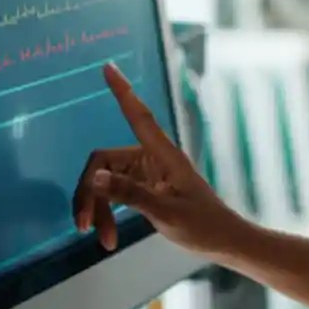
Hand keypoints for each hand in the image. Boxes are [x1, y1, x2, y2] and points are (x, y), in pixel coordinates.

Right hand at [73, 63, 246, 256]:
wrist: (224, 241)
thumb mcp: (165, 212)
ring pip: (103, 182)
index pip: (139, 116)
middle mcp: (152, 159)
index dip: (122, 92)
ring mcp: (146, 174)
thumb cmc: (203, 225)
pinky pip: (112, 194)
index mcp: (164, 155)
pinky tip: (108, 239)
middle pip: (102, 162)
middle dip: (89, 194)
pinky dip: (106, 215)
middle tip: (84, 227)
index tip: (108, 67)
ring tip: (104, 241)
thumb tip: (94, 177)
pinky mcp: (144, 189)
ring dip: (98, 210)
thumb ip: (130, 194)